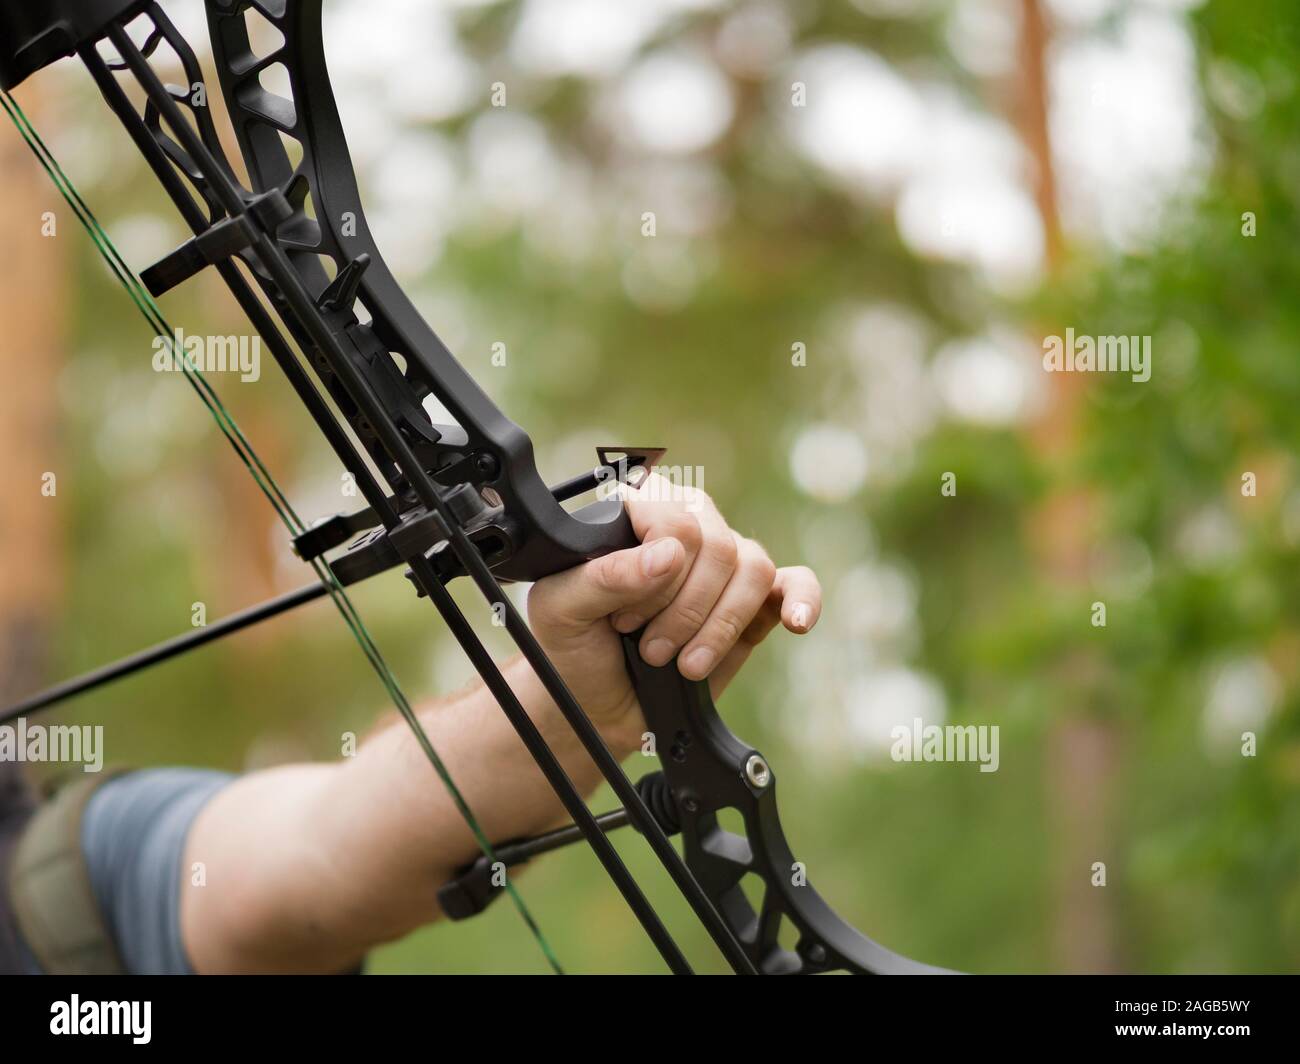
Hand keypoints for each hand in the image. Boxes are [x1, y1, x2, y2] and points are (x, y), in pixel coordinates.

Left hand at [526, 474, 821, 748]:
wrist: (597, 704)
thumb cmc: (573, 647)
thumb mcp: (560, 611)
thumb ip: (604, 576)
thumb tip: (668, 552)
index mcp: (635, 514)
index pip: (673, 515)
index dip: (657, 571)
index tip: (626, 616)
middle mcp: (687, 529)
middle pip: (717, 545)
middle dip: (684, 609)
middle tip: (650, 649)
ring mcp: (723, 566)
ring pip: (753, 567)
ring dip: (720, 625)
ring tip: (686, 665)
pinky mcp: (753, 605)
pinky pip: (794, 584)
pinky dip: (803, 599)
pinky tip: (796, 622)